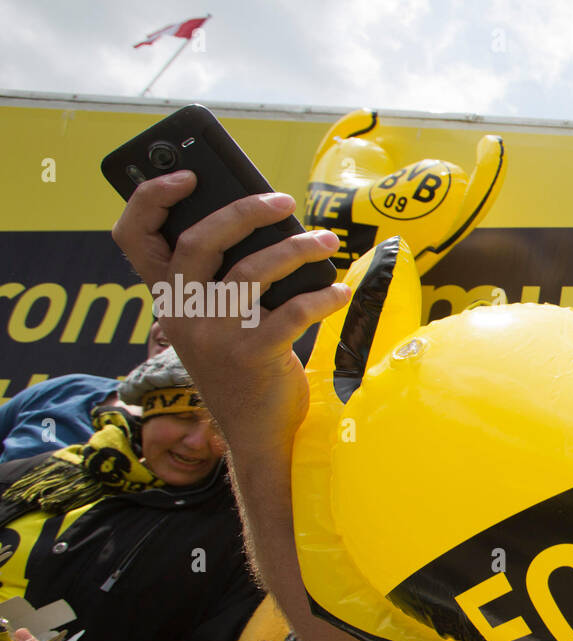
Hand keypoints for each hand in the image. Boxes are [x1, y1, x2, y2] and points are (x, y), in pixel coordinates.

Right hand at [110, 172, 351, 450]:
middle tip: (282, 200)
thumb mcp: (217, 323)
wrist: (255, 433)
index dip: (150, 198)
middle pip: (201, 240)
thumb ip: (225, 282)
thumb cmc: (244, 368)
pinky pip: (293, 311)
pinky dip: (321, 296)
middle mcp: (183, 313)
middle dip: (244, 210)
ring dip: (297, 248)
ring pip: (255, 269)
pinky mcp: (252, 354)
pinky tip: (339, 291)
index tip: (187, 175)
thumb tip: (268, 228)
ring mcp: (215, 335)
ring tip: (326, 242)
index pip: (133, 238)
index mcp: (169, 299)